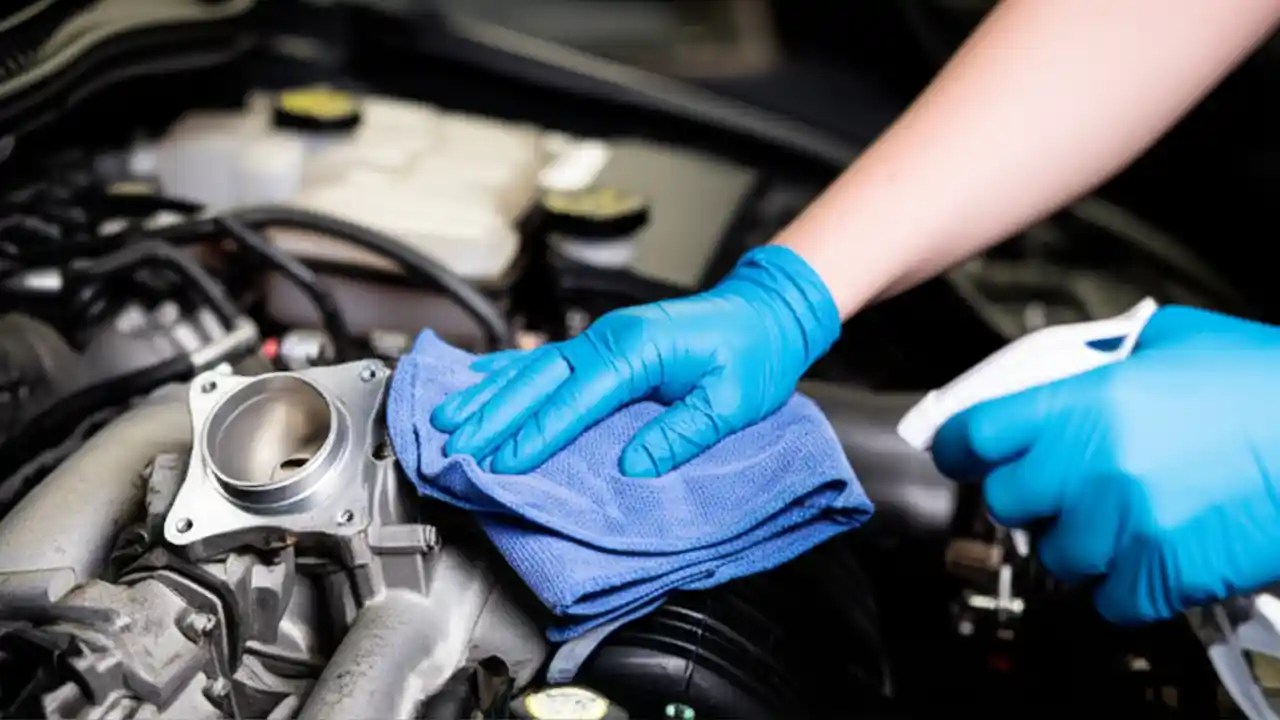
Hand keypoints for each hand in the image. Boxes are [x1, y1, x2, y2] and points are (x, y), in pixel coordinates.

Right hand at [430, 245, 840, 476]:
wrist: (767, 312)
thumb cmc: (754, 353)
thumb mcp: (734, 400)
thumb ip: (684, 432)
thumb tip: (635, 466)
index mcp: (639, 349)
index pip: (578, 398)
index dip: (539, 432)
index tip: (505, 461)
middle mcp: (611, 337)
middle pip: (539, 379)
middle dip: (494, 414)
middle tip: (456, 444)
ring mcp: (603, 337)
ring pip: (533, 367)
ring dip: (489, 392)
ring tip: (449, 415)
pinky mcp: (603, 344)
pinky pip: (545, 360)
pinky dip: (508, 372)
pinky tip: (480, 381)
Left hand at [933, 305, 1279, 623]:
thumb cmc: (1268, 388)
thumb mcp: (1175, 342)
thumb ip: (1103, 362)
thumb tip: (1064, 376)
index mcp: (1083, 404)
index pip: (973, 436)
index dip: (958, 446)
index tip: (960, 452)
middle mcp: (1090, 468)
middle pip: (1006, 502)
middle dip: (1029, 495)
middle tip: (1063, 484)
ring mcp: (1123, 528)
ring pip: (1056, 556)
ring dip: (1080, 541)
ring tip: (1128, 515)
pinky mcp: (1161, 577)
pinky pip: (1107, 599)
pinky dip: (1124, 585)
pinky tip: (1155, 553)